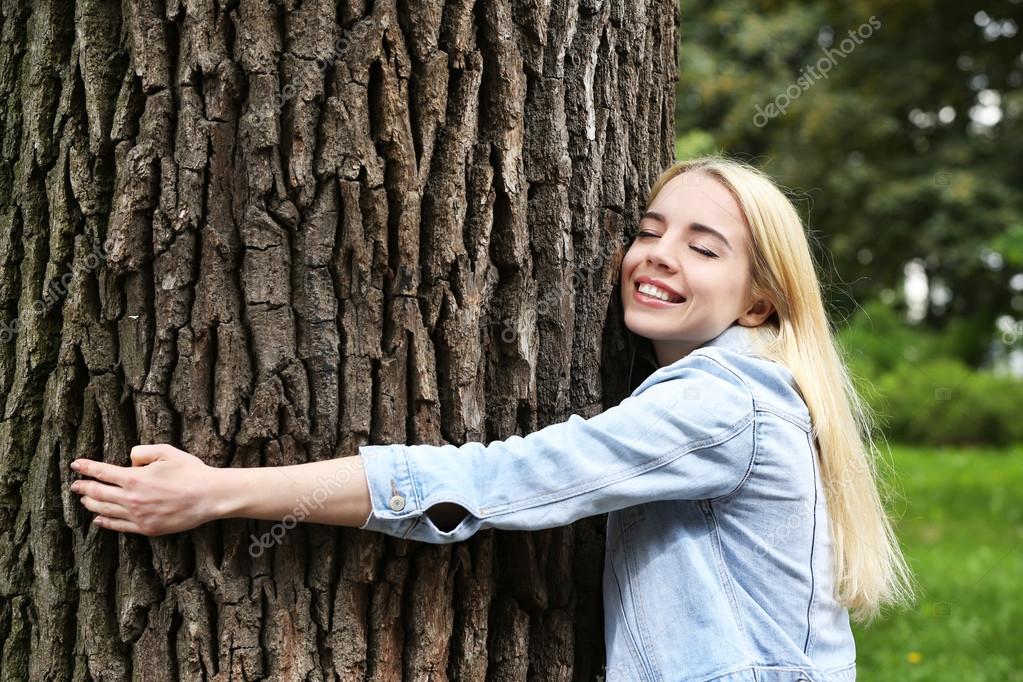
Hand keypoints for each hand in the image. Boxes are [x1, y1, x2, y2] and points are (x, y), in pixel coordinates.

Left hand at [69, 444, 219, 535]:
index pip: (102, 472)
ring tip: (84, 499)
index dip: (86, 468)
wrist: (208, 497)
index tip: (75, 465)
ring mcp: (137, 516)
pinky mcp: (146, 528)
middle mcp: (131, 499)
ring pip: (105, 511)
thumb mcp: (167, 452)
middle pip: (98, 493)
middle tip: (74, 485)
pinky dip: (105, 523)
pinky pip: (118, 526)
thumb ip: (143, 452)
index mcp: (134, 478)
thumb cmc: (190, 472)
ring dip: (91, 504)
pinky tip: (98, 520)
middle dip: (83, 487)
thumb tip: (130, 460)